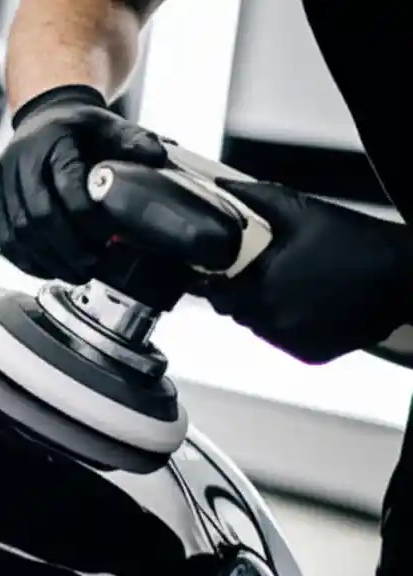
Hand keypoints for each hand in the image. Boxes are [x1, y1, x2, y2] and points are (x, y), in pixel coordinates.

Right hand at [0, 84, 166, 281]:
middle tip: (92, 267)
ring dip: (48, 260)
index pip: (66, 186)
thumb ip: (133, 140)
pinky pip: (4, 238)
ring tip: (75, 274)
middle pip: (38, 216)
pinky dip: (27, 260)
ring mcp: (0, 178)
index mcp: (50, 140)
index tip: (108, 240)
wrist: (44, 116)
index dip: (87, 220)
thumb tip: (156, 157)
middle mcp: (18, 159)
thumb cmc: (80, 127)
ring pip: (19, 233)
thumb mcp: (110, 124)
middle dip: (67, 249)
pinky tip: (49, 269)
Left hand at [204, 179, 412, 363]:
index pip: (215, 292)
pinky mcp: (311, 354)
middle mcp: (273, 320)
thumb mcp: (303, 212)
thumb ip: (255, 199)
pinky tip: (305, 305)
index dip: (216, 279)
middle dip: (240, 291)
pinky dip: (286, 326)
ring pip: (258, 327)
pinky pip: (283, 341)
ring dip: (262, 309)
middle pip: (235, 310)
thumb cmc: (356, 242)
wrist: (403, 276)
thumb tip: (222, 186)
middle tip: (262, 271)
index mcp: (263, 286)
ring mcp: (292, 341)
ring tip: (289, 286)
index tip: (223, 268)